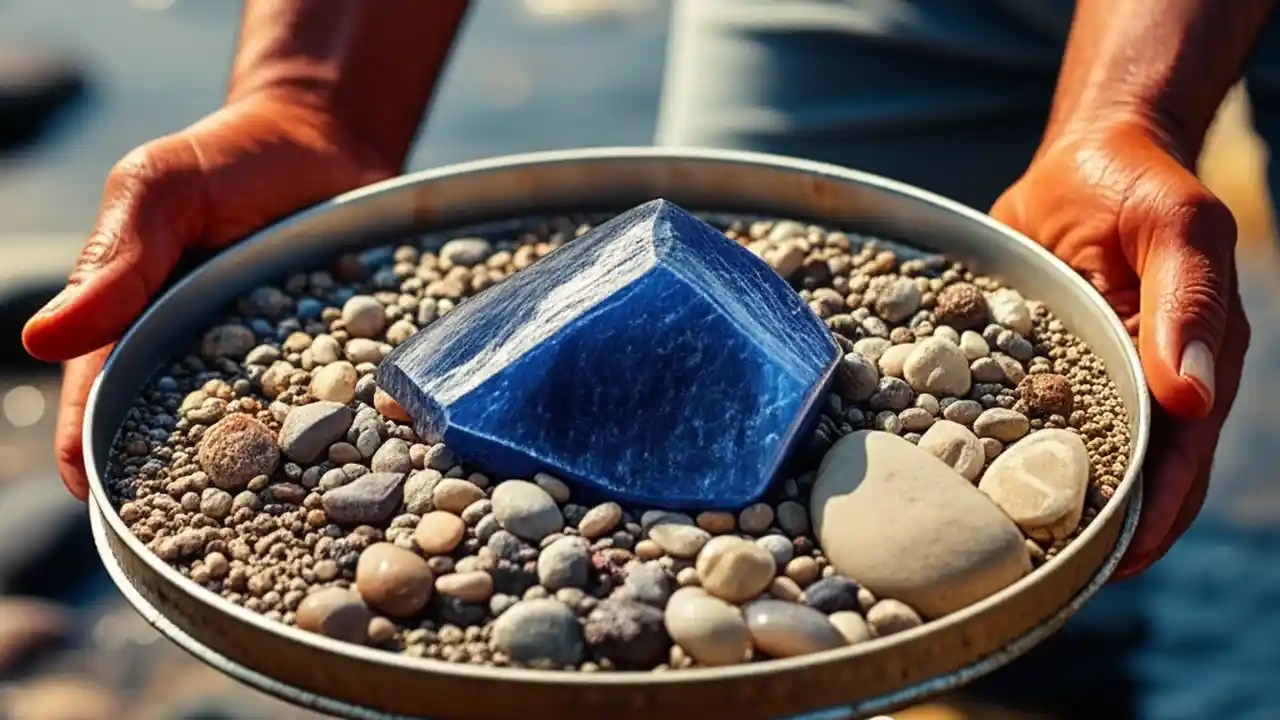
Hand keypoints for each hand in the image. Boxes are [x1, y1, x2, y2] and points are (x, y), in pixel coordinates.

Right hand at [23, 95, 397, 499]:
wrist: (329, 140)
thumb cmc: (227, 159)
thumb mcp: (162, 188)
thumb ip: (118, 257)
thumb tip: (39, 341)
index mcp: (142, 327)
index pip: (105, 398)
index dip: (95, 451)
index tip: (97, 503)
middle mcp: (206, 361)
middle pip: (186, 438)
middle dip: (187, 492)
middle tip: (199, 548)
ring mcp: (277, 368)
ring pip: (267, 438)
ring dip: (275, 482)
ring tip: (291, 530)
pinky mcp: (340, 362)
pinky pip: (342, 409)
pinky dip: (348, 440)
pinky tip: (367, 475)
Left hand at [991, 122, 1247, 576]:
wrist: (1084, 156)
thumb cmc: (1138, 184)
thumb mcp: (1173, 226)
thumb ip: (1184, 302)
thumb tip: (1192, 392)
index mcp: (1194, 363)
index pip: (1178, 459)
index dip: (1152, 517)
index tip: (1114, 565)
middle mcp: (1144, 382)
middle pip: (1129, 478)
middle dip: (1096, 534)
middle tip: (1043, 583)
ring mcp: (1091, 377)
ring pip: (1073, 460)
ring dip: (1045, 506)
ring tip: (1000, 555)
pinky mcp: (1041, 364)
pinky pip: (1023, 420)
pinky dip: (1002, 456)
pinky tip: (963, 487)